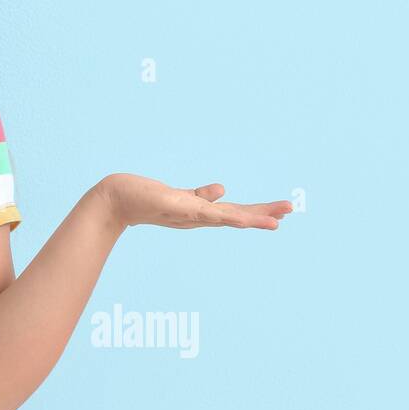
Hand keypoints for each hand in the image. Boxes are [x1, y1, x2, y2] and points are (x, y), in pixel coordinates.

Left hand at [98, 173, 292, 230]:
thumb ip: (201, 195)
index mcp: (201, 213)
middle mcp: (198, 217)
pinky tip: (242, 218)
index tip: (281, 213)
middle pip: (236, 216)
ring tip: (276, 220)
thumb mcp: (180, 196)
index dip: (257, 213)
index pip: (234, 213)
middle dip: (263, 214)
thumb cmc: (147, 199)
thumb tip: (223, 189)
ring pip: (227, 218)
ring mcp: (190, 214)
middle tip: (290, 209)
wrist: (118, 200)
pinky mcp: (180, 208)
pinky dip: (226, 216)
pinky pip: (208, 213)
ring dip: (252, 218)